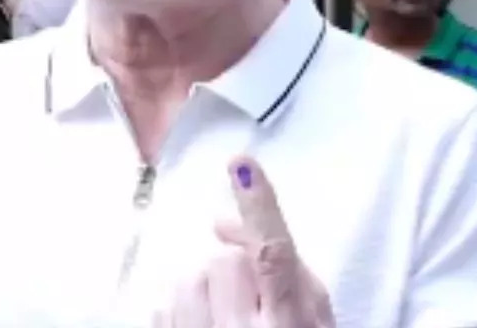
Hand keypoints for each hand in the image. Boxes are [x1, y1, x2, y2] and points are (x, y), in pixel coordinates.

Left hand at [153, 156, 334, 327]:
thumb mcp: (315, 318)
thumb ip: (280, 264)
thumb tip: (220, 218)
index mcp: (291, 326)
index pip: (274, 256)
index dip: (258, 208)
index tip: (241, 165)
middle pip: (224, 262)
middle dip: (234, 269)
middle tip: (252, 300)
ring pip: (186, 278)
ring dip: (205, 289)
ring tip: (228, 319)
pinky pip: (160, 307)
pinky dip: (180, 311)